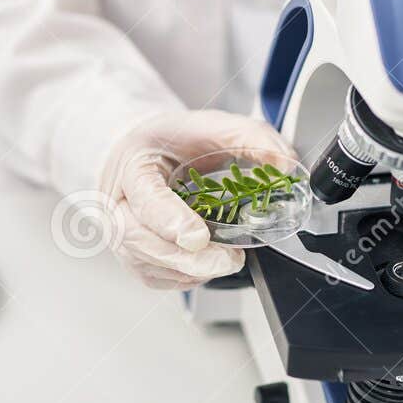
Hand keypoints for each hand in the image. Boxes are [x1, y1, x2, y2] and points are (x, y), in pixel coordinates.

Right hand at [99, 110, 293, 290]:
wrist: (141, 152)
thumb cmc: (170, 142)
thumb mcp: (211, 126)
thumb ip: (250, 138)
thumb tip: (285, 163)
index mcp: (131, 165)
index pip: (144, 197)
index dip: (170, 220)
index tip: (198, 237)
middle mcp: (117, 204)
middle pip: (140, 241)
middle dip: (186, 258)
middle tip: (229, 260)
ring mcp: (121, 234)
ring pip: (148, 264)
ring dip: (191, 269)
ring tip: (227, 259)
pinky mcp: (133, 257)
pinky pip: (156, 277)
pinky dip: (185, 276)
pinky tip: (207, 263)